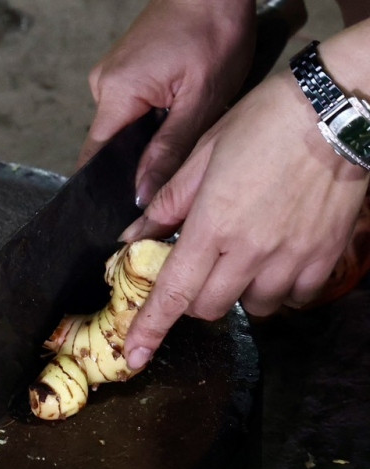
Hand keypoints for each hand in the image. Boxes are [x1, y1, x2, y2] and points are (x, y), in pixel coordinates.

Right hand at [79, 0, 254, 205]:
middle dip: (141, 161)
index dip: (108, 188)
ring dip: (153, 136)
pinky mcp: (124, 69)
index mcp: (115, 93)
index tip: (124, 212)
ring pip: (126, 127)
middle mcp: (102, 84)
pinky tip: (183, 105)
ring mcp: (111, 74)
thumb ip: (167, 150)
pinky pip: (132, 107)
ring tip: (189, 123)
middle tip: (181, 165)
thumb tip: (140, 194)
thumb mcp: (201, 99)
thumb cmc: (214, 30)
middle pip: (112, 145)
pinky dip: (156, 115)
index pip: (96, 158)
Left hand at [120, 72, 369, 368]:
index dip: (150, 329)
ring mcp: (292, 258)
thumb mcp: (201, 154)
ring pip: (254, 307)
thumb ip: (167, 202)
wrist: (334, 112)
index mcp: (212, 225)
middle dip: (192, 299)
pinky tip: (274, 259)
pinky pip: (296, 297)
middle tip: (193, 270)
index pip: (173, 292)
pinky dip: (280, 288)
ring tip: (238, 258)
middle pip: (209, 308)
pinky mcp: (326, 257)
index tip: (134, 356)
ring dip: (237, 293)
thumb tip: (134, 237)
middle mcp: (250, 251)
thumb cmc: (261, 123)